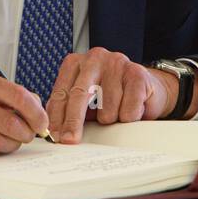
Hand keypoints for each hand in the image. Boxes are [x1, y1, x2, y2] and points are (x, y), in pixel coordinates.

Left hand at [45, 47, 176, 143]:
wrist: (145, 88)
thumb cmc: (109, 96)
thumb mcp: (83, 100)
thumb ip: (66, 108)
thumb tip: (53, 131)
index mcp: (75, 63)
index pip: (61, 93)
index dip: (57, 117)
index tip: (55, 136)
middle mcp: (94, 58)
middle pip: (79, 95)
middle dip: (73, 121)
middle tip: (70, 140)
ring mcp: (116, 62)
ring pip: (106, 108)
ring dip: (110, 119)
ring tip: (115, 113)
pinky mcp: (137, 73)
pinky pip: (127, 109)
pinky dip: (128, 118)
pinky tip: (130, 110)